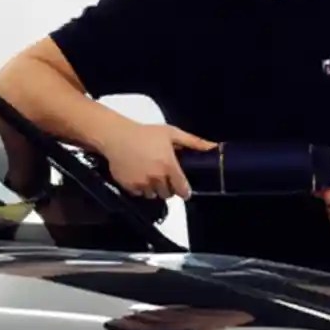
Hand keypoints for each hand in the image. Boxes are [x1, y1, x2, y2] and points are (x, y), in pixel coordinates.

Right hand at [97, 122, 215, 199]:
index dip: (184, 191)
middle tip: (164, 176)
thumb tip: (213, 147)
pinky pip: (139, 194)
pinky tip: (139, 176)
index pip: (182, 190)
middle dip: (168, 188)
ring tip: (150, 176)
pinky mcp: (129, 186)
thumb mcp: (171, 133)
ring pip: (153, 196)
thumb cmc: (145, 133)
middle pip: (167, 194)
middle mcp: (156, 178)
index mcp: (169, 166)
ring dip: (154, 189)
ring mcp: (142, 184)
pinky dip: (140, 188)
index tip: (183, 189)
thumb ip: (193, 142)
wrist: (116, 136)